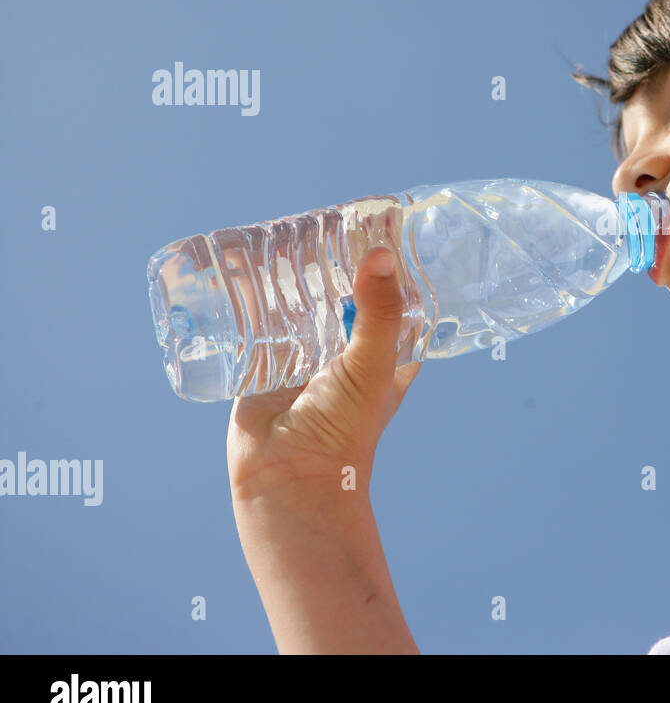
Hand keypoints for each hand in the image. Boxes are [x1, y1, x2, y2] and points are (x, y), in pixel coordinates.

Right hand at [227, 245, 421, 499]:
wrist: (289, 479)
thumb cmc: (345, 430)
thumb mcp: (373, 363)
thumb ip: (379, 312)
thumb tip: (381, 255)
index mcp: (385, 354)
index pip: (395, 301)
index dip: (390, 269)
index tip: (380, 228)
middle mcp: (346, 353)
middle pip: (342, 298)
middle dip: (333, 267)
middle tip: (322, 224)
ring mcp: (305, 359)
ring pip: (300, 308)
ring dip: (291, 281)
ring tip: (281, 238)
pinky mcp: (264, 367)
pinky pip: (259, 327)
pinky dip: (253, 303)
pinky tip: (241, 271)